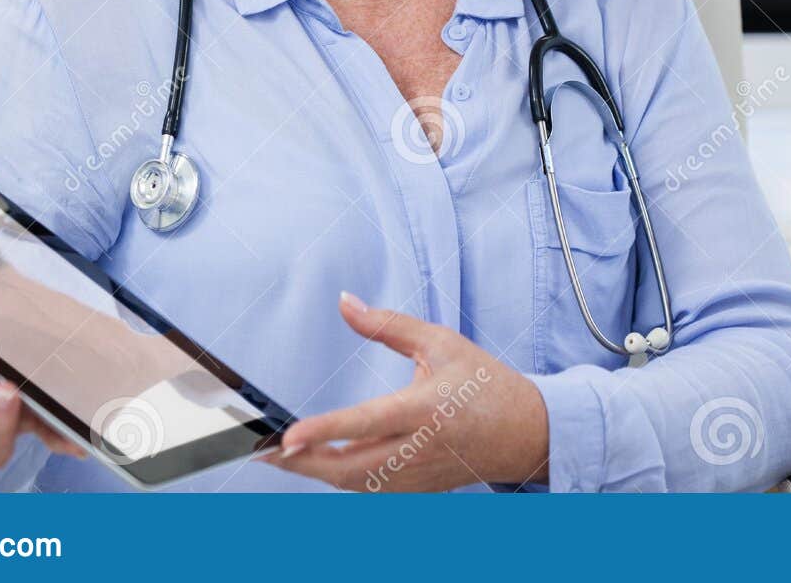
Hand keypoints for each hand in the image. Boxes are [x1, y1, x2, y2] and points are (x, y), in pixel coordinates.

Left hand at [261, 292, 548, 491]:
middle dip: (303, 462)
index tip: (288, 435)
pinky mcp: (417, 489)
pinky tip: (320, 461)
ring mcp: (418, 476)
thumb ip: (387, 325)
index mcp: (426, 409)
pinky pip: (369, 488)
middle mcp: (419, 448)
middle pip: (349, 468)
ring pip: (354, 484)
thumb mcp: (440, 342)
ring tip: (283, 453)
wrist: (525, 432)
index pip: (366, 423)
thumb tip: (344, 302)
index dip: (324, 430)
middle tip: (265, 447)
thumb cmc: (483, 383)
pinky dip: (340, 477)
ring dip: (316, 471)